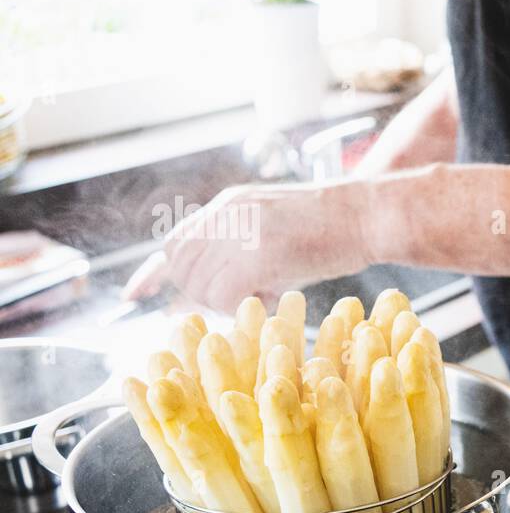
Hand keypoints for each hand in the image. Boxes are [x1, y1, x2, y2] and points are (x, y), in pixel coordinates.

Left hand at [124, 181, 372, 313]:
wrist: (370, 214)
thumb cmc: (336, 230)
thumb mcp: (276, 231)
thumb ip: (240, 252)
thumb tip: (208, 291)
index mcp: (229, 206)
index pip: (174, 241)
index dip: (154, 272)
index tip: (135, 294)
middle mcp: (227, 213)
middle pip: (181, 267)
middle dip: (200, 293)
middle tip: (240, 297)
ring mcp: (241, 230)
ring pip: (199, 283)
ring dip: (224, 301)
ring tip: (265, 292)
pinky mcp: (258, 251)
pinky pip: (224, 294)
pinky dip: (239, 306)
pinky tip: (269, 296)